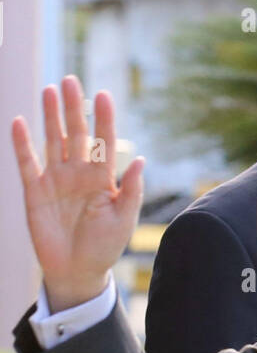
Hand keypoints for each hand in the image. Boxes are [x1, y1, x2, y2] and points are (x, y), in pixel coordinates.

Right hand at [11, 75, 142, 310]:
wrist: (77, 272)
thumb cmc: (104, 248)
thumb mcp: (123, 221)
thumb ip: (131, 192)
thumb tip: (141, 161)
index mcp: (103, 179)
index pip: (104, 142)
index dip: (103, 119)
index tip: (103, 94)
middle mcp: (79, 174)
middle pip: (76, 134)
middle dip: (74, 108)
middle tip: (70, 80)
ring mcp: (56, 180)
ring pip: (52, 141)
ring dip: (51, 116)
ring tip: (50, 90)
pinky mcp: (34, 191)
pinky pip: (27, 162)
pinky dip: (22, 143)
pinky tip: (19, 121)